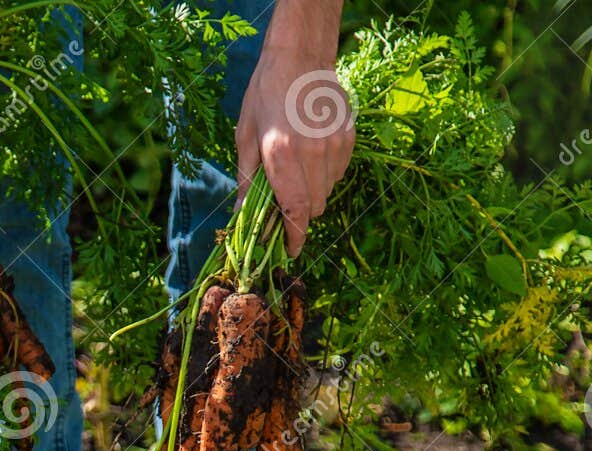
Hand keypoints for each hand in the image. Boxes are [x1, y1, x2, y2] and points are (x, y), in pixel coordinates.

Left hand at [235, 1, 353, 256]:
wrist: (300, 57)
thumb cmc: (264, 96)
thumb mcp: (245, 137)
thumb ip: (248, 181)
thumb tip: (242, 218)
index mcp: (281, 154)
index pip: (296, 211)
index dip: (294, 237)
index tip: (291, 251)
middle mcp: (313, 152)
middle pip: (315, 207)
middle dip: (299, 215)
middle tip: (283, 209)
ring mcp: (335, 144)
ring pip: (328, 191)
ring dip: (312, 194)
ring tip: (296, 172)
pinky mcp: (349, 136)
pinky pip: (339, 173)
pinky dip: (325, 175)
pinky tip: (311, 156)